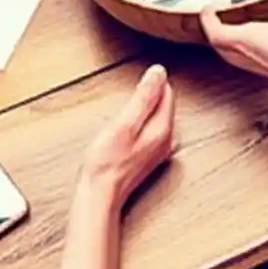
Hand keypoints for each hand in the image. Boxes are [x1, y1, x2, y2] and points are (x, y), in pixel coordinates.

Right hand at [79, 64, 176, 208]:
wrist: (100, 195)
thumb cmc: (107, 163)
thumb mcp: (123, 123)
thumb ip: (144, 97)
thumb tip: (159, 73)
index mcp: (163, 129)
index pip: (167, 92)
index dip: (149, 84)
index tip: (133, 89)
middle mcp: (167, 139)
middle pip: (162, 104)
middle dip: (145, 98)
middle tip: (124, 108)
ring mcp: (159, 149)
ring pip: (155, 116)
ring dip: (139, 111)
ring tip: (121, 121)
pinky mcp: (149, 155)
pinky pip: (148, 129)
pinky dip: (136, 125)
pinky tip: (122, 133)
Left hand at [200, 0, 267, 97]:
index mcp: (249, 39)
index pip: (215, 31)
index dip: (207, 19)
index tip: (208, 8)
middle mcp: (252, 56)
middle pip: (221, 47)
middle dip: (215, 32)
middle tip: (217, 18)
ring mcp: (264, 67)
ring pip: (235, 56)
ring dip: (231, 42)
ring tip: (238, 27)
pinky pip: (252, 60)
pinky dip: (249, 49)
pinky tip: (266, 38)